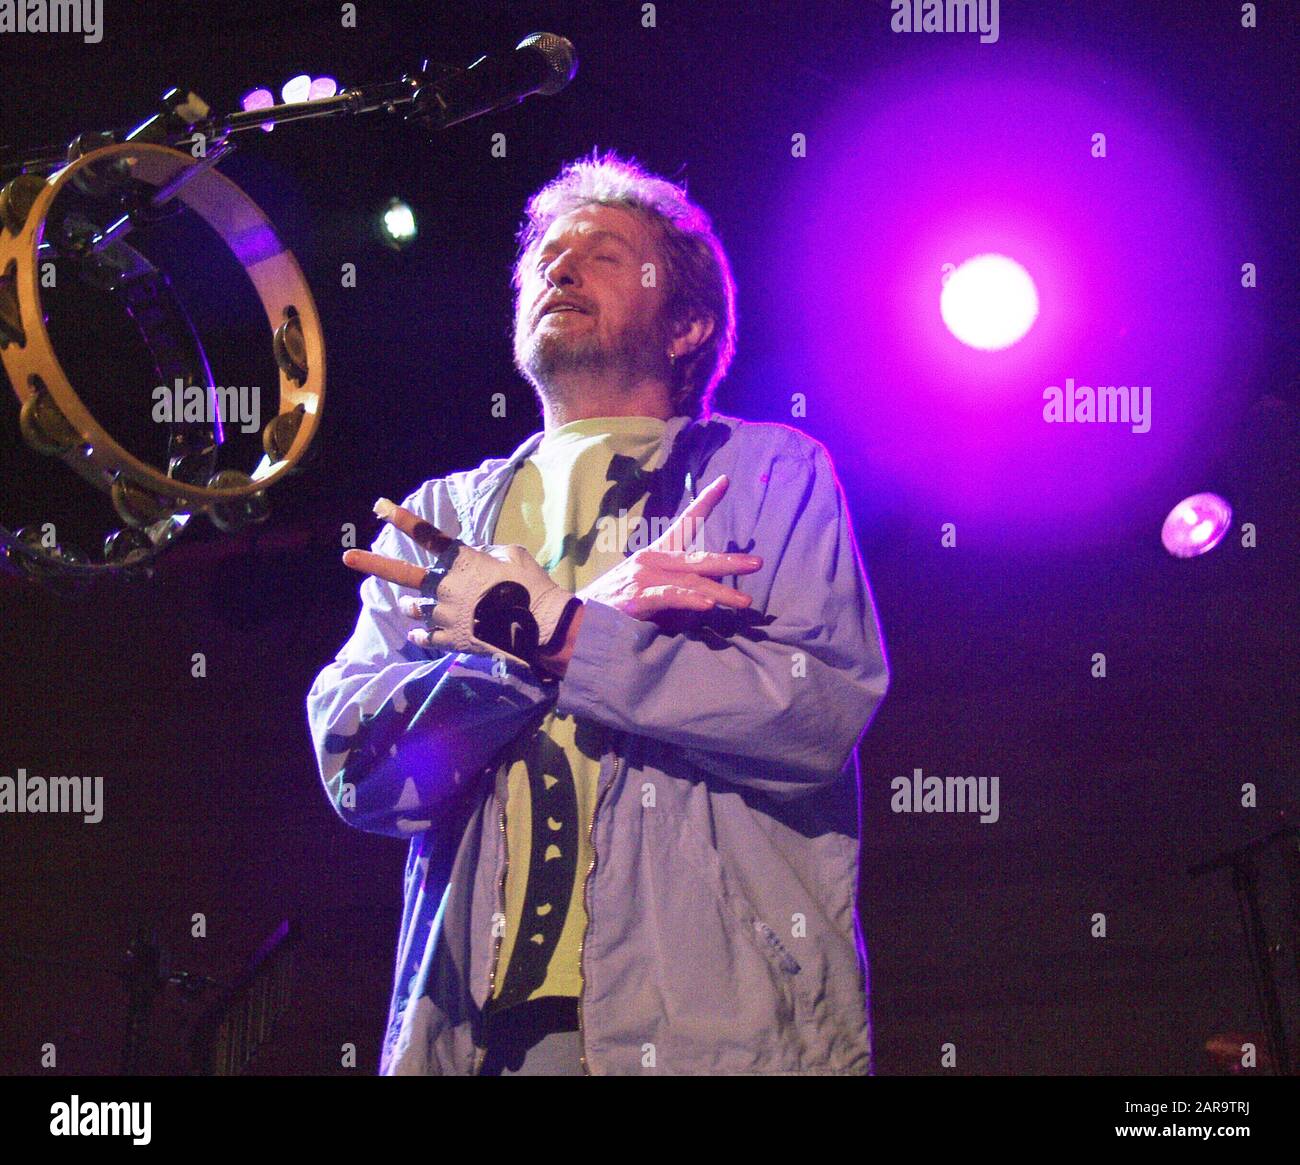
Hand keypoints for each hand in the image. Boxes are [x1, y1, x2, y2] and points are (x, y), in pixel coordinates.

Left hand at [342, 499, 578, 669]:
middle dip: (372, 563)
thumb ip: (491, 552)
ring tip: (410, 605)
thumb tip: (481, 555)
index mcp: (461, 561)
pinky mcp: (450, 639)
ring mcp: (444, 614)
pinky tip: (420, 633)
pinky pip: (423, 636)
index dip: (403, 519)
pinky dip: (420, 633)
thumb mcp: (515, 556)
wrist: (539, 626)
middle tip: (347, 557)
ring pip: (412, 608)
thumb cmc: (531, 586)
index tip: (380, 506)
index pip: (428, 535)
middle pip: (402, 573)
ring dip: (410, 606)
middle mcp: (445, 585)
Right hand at [577, 474, 761, 620]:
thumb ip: (674, 586)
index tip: (724, 481)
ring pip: (690, 581)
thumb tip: (705, 595)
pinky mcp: (637, 598)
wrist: (575, 617)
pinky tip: (707, 604)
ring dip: (720, 592)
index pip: (684, 522)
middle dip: (730, 561)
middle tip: (758, 563)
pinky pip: (669, 597)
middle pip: (698, 557)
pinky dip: (689, 600)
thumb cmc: (612, 603)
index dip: (705, 502)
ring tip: (744, 602)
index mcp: (656, 554)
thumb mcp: (646, 587)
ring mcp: (644, 578)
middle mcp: (652, 560)